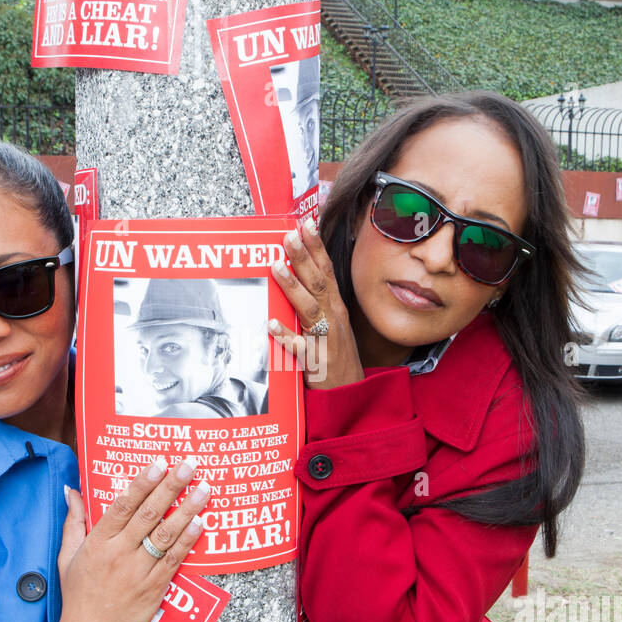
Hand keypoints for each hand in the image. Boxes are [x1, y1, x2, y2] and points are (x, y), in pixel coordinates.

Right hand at [52, 457, 209, 621]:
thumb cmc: (77, 596)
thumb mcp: (67, 556)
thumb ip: (73, 521)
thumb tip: (72, 489)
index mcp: (97, 543)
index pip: (123, 505)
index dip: (142, 483)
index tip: (159, 464)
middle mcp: (119, 554)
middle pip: (149, 514)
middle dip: (171, 487)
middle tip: (189, 465)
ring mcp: (138, 572)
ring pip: (166, 535)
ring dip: (188, 510)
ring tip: (204, 489)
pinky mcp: (154, 589)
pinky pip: (175, 560)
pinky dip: (188, 540)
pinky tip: (201, 523)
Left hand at [268, 217, 365, 390]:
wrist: (350, 397)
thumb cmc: (337, 359)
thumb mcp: (332, 326)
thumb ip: (317, 304)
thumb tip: (299, 279)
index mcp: (337, 309)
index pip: (328, 272)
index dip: (317, 247)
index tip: (306, 223)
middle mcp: (334, 320)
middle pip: (319, 283)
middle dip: (304, 257)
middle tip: (288, 235)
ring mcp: (326, 340)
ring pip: (309, 308)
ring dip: (293, 287)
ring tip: (276, 266)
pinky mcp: (316, 362)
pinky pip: (300, 347)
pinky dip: (286, 335)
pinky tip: (271, 324)